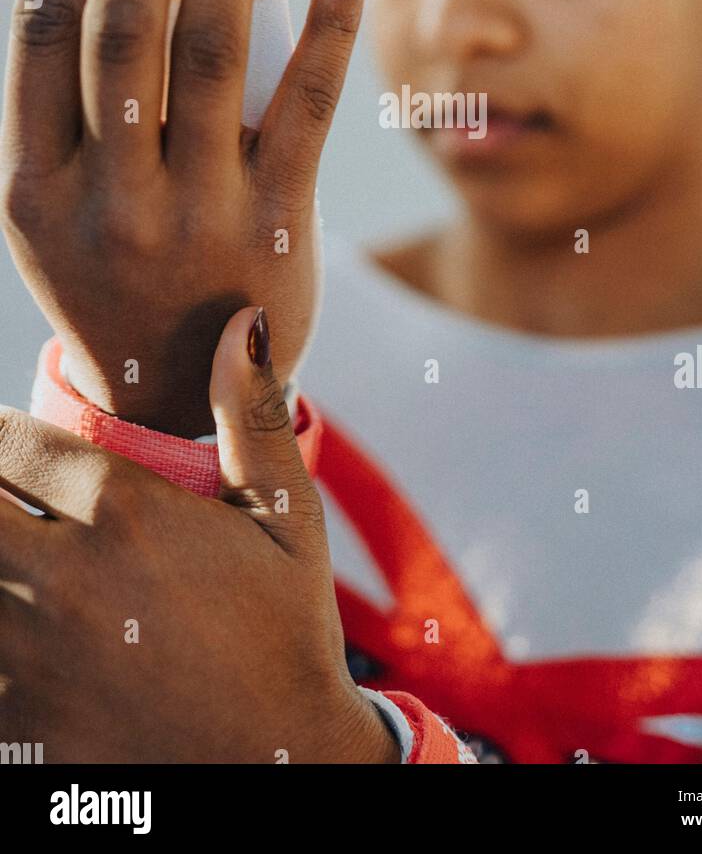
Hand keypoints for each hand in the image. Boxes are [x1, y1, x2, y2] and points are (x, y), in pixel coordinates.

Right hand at [0, 0, 368, 435]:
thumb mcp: (54, 218)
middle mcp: (108, 201)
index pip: (41, 35)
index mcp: (34, 191)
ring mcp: (195, 216)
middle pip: (125, 31)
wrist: (174, 408)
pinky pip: (306, 107)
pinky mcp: (277, 227)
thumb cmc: (113, 284)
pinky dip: (328, 26)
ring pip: (211, 54)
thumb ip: (62, 118)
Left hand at [0, 305, 398, 763]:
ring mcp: (27, 653)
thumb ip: (252, 414)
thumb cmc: (285, 631)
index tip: (13, 450)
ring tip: (19, 549)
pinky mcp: (13, 717)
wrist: (272, 768)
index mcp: (125, 512)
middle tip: (13, 499)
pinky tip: (22, 622)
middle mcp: (62, 575)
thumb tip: (245, 319)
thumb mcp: (287, 520)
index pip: (3, 440)